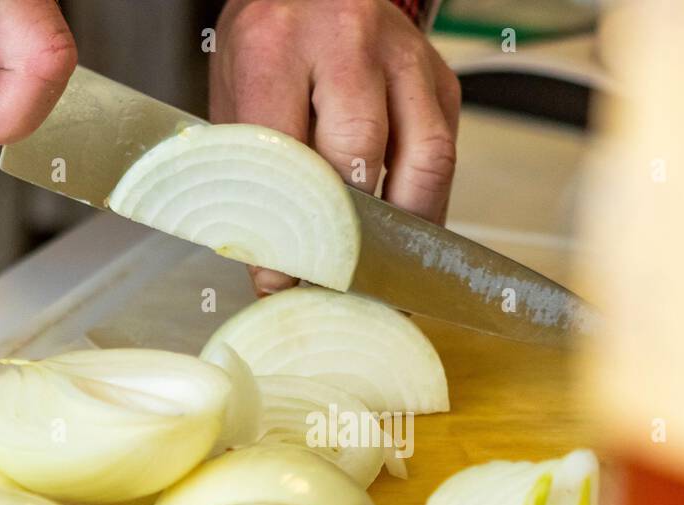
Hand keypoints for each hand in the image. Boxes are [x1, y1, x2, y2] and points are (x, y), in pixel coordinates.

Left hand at [210, 0, 460, 293]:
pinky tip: (402, 238)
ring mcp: (405, 58)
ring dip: (404, 228)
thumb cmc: (269, 51)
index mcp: (276, 46)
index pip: (288, 152)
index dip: (289, 227)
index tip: (282, 280)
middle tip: (334, 282)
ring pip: (425, 159)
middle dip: (349, 232)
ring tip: (382, 272)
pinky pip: (445, 158)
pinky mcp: (442, 81)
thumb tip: (274, 275)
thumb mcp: (237, 101)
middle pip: (360, 154)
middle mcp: (346, 42)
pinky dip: (424, 207)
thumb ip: (255, 179)